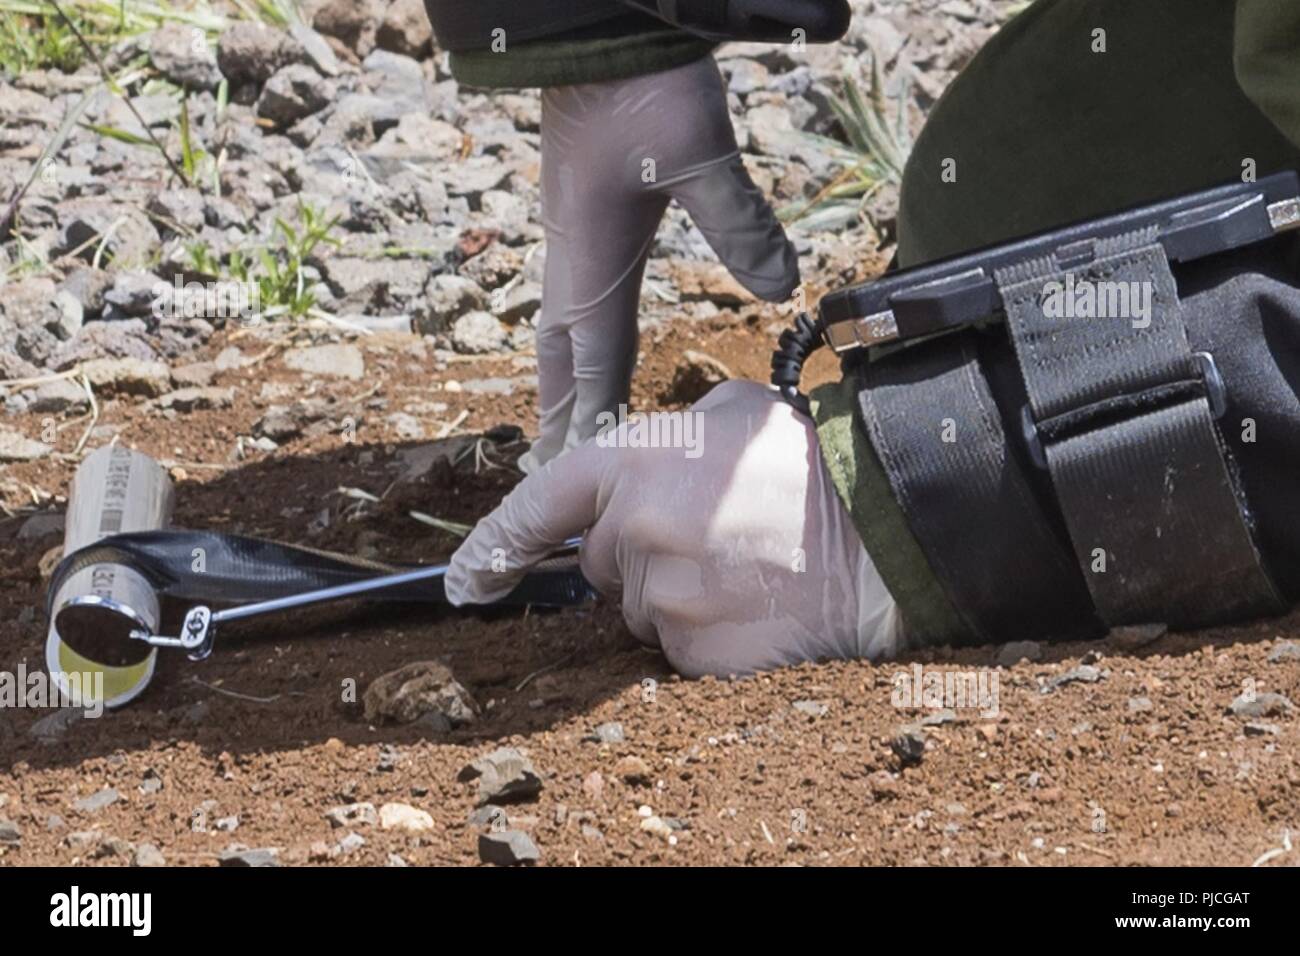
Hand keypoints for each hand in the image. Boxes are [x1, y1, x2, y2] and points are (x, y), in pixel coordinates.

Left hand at [447, 381, 902, 676]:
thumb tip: (637, 468)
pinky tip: (747, 601)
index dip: (493, 545)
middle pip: (596, 562)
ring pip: (636, 608)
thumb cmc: (809, 466)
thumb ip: (664, 435)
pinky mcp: (696, 651)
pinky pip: (673, 646)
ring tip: (738, 566)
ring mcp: (664, 599)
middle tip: (706, 533)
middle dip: (633, 552)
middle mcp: (635, 534)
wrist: (883, 534)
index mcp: (633, 466)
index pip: (536, 507)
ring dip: (671, 592)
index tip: (466, 582)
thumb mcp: (732, 412)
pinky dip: (701, 630)